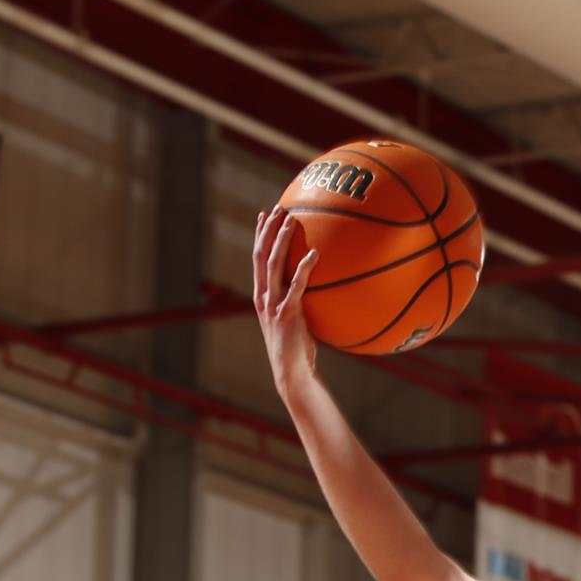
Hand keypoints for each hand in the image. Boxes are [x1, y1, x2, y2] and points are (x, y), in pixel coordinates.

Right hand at [253, 205, 318, 389]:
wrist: (292, 372)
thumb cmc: (298, 349)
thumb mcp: (297, 320)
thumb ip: (301, 300)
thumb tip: (322, 285)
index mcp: (262, 296)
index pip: (257, 258)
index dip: (260, 235)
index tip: (265, 215)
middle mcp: (263, 296)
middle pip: (260, 255)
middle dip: (267, 229)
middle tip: (277, 208)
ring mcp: (272, 305)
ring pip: (272, 264)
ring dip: (281, 240)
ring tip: (291, 220)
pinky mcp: (287, 314)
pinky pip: (295, 286)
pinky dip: (304, 268)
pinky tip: (315, 254)